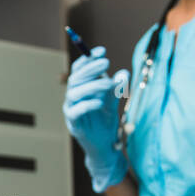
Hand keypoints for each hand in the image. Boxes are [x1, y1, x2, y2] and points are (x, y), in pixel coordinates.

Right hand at [63, 46, 129, 192]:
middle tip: (107, 63)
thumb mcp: (113, 100)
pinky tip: (100, 102)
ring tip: (108, 83)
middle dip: (91, 69)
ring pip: (74, 93)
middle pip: (75, 78)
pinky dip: (87, 105)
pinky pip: (76, 112)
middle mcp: (72, 97)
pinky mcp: (74, 124)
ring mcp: (71, 110)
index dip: (88, 58)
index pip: (79, 69)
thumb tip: (124, 73)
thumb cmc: (105, 120)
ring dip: (92, 85)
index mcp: (80, 88)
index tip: (102, 51)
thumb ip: (117, 88)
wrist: (104, 144)